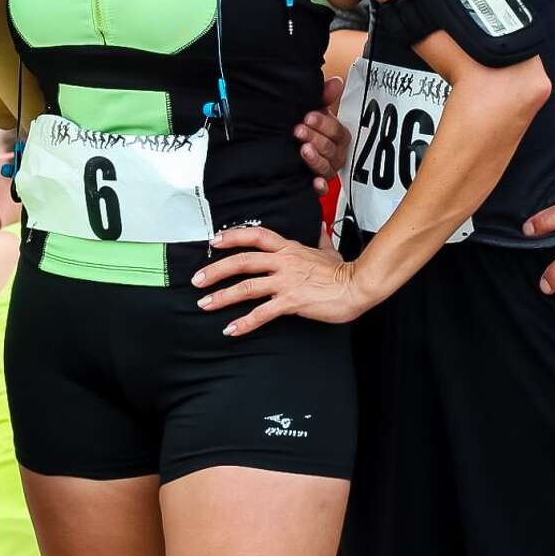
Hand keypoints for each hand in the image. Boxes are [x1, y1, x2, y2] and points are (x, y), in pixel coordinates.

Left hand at [190, 226, 375, 334]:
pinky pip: (262, 313)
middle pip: (242, 261)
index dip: (232, 237)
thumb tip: (319, 225)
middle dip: (215, 270)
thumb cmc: (343, 271)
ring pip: (246, 287)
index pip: (255, 236)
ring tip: (204, 304)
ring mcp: (286, 282)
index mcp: (288, 248)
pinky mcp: (291, 302)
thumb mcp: (328, 250)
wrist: (357, 286)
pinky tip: (231, 329)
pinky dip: (245, 322)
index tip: (213, 242)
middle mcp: (283, 262)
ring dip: (222, 296)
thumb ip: (319, 238)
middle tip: (196, 279)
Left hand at [294, 76, 348, 190]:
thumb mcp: (310, 110)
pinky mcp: (315, 183)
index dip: (325, 125)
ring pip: (328, 168)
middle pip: (333, 150)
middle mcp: (334, 154)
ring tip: (303, 150)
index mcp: (335, 136)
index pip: (338, 132)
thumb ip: (323, 97)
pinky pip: (323, 189)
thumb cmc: (303, 126)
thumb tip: (336, 82)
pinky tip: (315, 183)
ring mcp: (325, 169)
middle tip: (299, 130)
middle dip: (317, 139)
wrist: (282, 144)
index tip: (308, 116)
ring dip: (317, 159)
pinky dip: (320, 187)